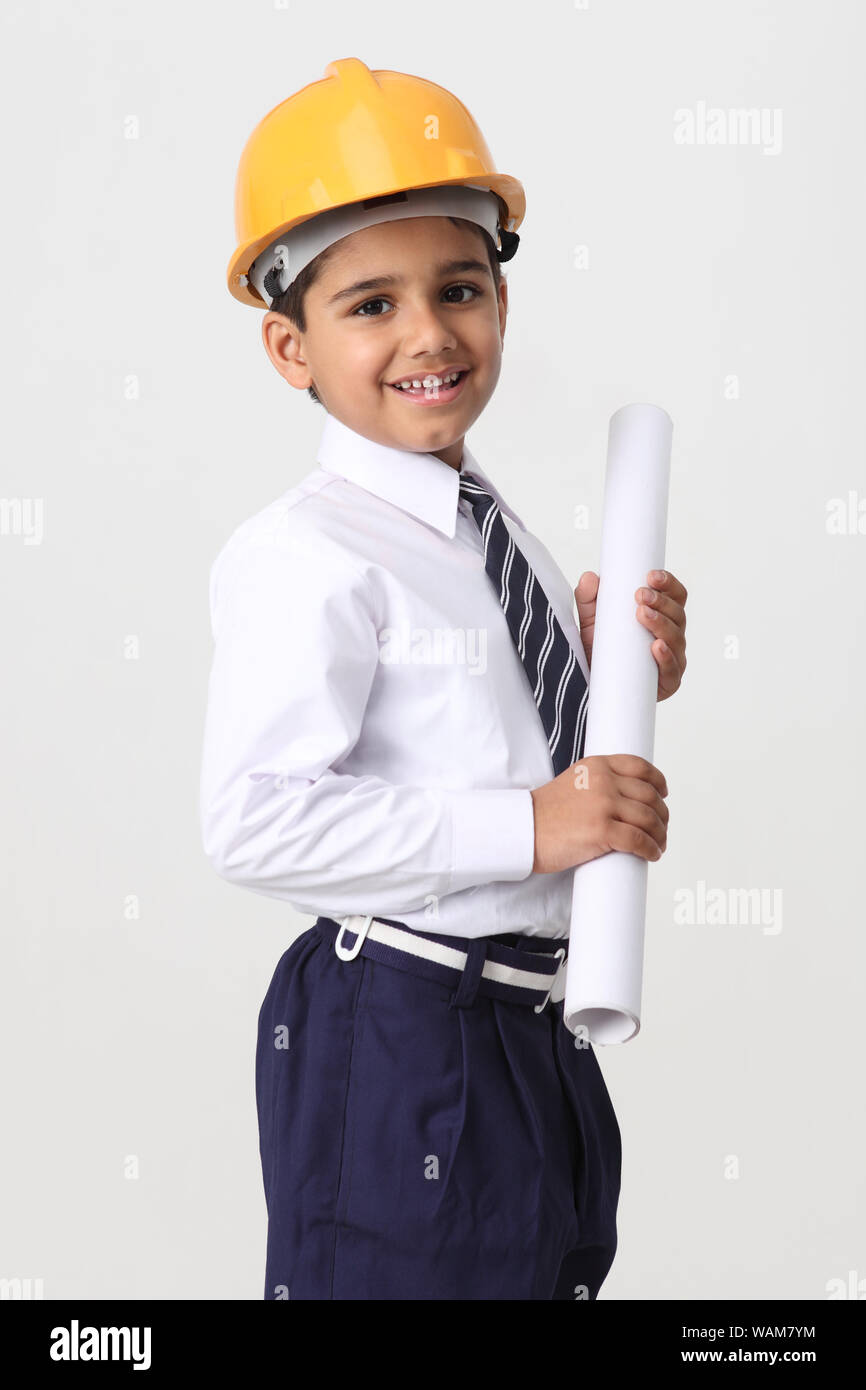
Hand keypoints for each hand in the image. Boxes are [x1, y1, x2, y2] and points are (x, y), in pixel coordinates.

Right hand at [530, 754, 668, 873]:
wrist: (522, 830)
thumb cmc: (545, 814)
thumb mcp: (574, 783)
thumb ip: (598, 784)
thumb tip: (627, 802)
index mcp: (597, 766)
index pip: (640, 767)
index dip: (657, 782)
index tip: (662, 794)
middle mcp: (603, 781)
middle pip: (649, 796)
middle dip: (661, 815)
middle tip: (660, 829)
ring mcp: (603, 805)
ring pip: (648, 819)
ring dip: (659, 835)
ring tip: (658, 845)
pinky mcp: (601, 831)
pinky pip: (639, 840)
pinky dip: (650, 849)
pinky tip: (651, 854)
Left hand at [574, 568, 687, 701]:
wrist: (593, 688)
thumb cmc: (601, 653)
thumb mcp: (590, 623)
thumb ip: (588, 599)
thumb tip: (589, 578)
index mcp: (661, 617)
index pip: (674, 596)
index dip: (668, 583)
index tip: (650, 576)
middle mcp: (671, 636)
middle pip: (678, 613)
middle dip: (661, 601)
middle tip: (639, 595)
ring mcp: (672, 660)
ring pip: (676, 638)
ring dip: (661, 623)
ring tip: (641, 615)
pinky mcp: (666, 683)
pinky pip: (672, 670)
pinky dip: (666, 657)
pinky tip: (656, 647)